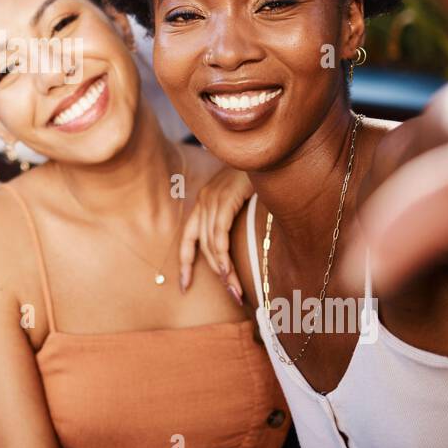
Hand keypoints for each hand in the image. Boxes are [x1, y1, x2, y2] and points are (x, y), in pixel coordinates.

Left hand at [178, 166, 252, 302]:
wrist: (264, 152)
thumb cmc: (259, 177)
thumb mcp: (243, 199)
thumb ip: (237, 219)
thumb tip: (242, 248)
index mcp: (205, 203)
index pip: (189, 239)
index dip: (185, 263)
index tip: (184, 286)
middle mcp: (204, 202)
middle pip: (202, 247)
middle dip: (216, 274)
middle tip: (232, 295)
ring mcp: (212, 200)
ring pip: (211, 246)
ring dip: (223, 272)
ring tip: (235, 291)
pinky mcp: (223, 200)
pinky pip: (219, 235)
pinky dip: (222, 256)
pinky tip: (230, 272)